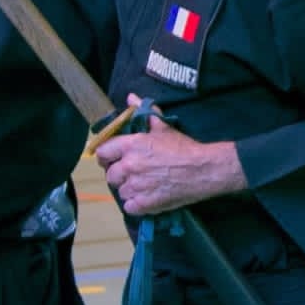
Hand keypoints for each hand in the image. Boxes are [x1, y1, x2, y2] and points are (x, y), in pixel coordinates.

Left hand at [95, 97, 245, 215]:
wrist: (203, 169)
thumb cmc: (183, 147)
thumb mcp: (163, 126)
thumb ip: (144, 112)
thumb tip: (130, 97)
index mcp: (130, 145)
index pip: (101, 153)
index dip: (106, 156)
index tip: (113, 159)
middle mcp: (129, 166)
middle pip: (110, 175)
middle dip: (120, 175)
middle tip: (133, 173)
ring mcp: (136, 186)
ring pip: (121, 192)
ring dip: (129, 190)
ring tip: (143, 186)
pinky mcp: (145, 204)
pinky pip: (129, 206)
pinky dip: (136, 204)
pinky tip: (147, 198)